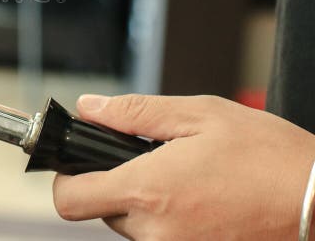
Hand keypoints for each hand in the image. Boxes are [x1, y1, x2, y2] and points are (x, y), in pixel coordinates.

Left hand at [53, 94, 314, 239]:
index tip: (78, 164)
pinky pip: (165, 240)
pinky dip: (174, 222)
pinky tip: (204, 203)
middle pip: (104, 210)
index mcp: (147, 190)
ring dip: (149, 204)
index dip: (66, 179)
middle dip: (119, 183)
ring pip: (135, 228)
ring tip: (191, 181)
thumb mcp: (199, 115)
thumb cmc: (268, 158)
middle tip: (157, 161)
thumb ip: (133, 113)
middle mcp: (155, 232)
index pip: (69, 201)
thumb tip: (89, 107)